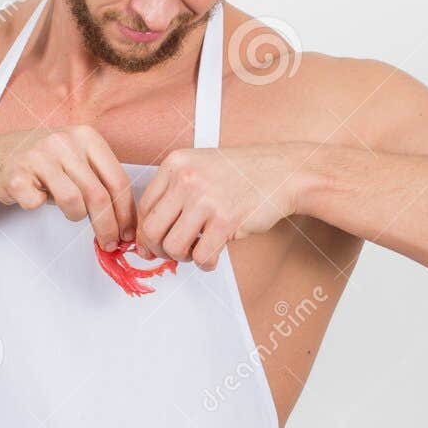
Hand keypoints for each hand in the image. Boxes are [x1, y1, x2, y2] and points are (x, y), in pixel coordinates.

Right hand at [0, 126, 135, 249]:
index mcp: (86, 136)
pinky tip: (36, 197)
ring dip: (75, 216)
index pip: (118, 180)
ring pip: (73, 201)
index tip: (128, 232)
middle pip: (99, 195)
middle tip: (109, 242)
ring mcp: (38, 156)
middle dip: (108, 226)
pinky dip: (38, 206)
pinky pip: (37, 203)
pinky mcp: (16, 173)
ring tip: (68, 211)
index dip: (126, 212)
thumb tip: (124, 221)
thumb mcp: (77, 159)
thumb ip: (100, 181)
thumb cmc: (43, 162)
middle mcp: (64, 142)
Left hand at [136, 145, 302, 269]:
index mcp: (175, 163)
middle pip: (151, 229)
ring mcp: (206, 199)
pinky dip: (205, 264)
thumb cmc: (243, 173)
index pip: (143, 207)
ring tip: (196, 251)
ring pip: (173, 246)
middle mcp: (186, 179)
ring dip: (183, 258)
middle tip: (172, 252)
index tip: (152, 243)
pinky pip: (201, 256)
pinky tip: (212, 257)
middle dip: (159, 249)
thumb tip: (148, 235)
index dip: (145, 232)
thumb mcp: (200, 168)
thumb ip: (174, 194)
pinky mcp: (226, 219)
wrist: (284, 172)